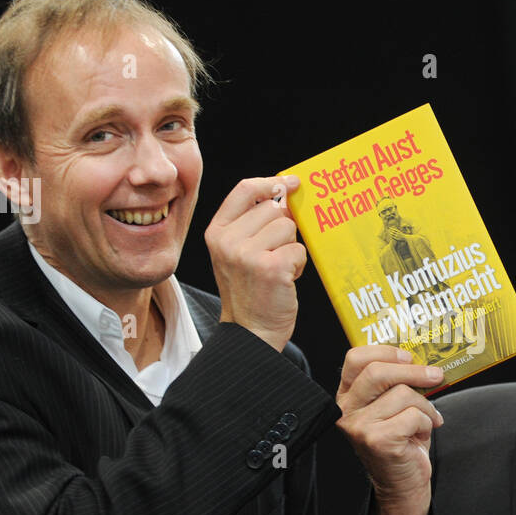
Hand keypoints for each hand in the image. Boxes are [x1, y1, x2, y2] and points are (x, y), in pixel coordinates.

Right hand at [204, 175, 306, 351]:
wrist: (250, 332)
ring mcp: (247, 254)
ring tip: (279, 268)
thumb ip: (251, 223)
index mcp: (216, 232)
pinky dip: (299, 265)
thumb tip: (284, 194)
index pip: (244, 190)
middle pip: (274, 209)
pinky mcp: (270, 268)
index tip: (291, 182)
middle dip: (284, 229)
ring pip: (289, 228)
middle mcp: (228, 241)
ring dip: (292, 248)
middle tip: (275, 254)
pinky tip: (286, 279)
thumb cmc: (249, 291)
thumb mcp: (236, 252)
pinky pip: (299, 250)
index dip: (271, 182)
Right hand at [336, 345, 444, 514]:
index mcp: (347, 396)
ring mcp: (359, 426)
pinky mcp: (377, 440)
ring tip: (427, 420)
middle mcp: (346, 410)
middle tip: (436, 375)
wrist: (402, 484)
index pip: (355, 359)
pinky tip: (423, 433)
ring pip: (402, 394)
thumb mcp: (394, 406)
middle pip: (378, 372)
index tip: (407, 357)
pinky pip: (412, 415)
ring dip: (425, 406)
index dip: (384, 351)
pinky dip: (427, 422)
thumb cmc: (401, 442)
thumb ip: (398, 383)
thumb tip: (424, 359)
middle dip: (414, 371)